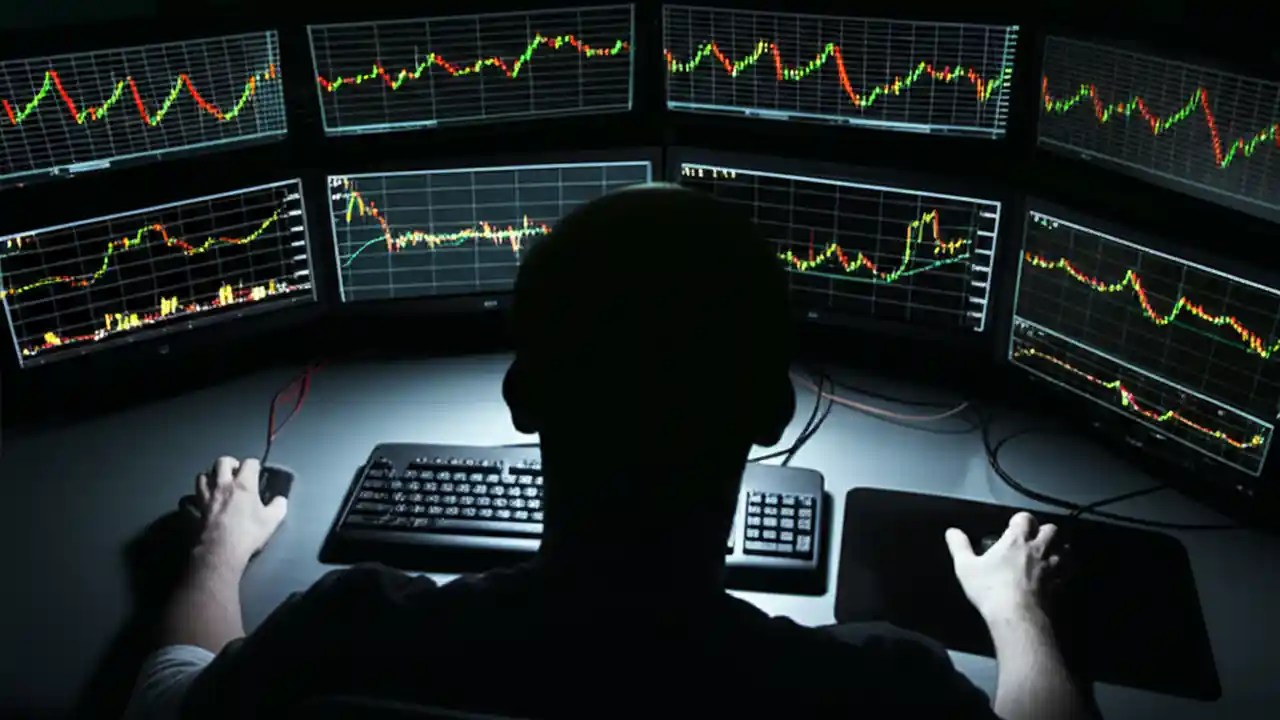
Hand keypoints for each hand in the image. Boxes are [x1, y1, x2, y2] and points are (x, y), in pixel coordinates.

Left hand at [193, 456, 287, 570]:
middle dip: (230, 463)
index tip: (258, 471)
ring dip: (210, 476)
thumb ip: (279, 506)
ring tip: (217, 483)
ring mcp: (206, 496)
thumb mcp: (272, 520)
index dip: (255, 465)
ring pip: (203, 475)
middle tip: (235, 472)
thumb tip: (280, 499)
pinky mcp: (195, 508)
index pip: (250, 462)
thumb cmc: (248, 533)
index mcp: (244, 484)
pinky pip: (188, 497)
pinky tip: (199, 501)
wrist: (221, 550)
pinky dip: (194, 496)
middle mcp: (223, 484)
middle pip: (222, 461)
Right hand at [945, 512, 1059, 620]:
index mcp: (1016, 540)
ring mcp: (1052, 567)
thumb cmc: (990, 589)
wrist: (1018, 617)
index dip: (1020, 520)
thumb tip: (951, 531)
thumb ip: (959, 547)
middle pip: (1051, 529)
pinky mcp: (1060, 585)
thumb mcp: (966, 567)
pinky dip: (1063, 571)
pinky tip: (1055, 576)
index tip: (1013, 526)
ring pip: (1065, 549)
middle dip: (1044, 531)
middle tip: (1034, 539)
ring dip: (1058, 549)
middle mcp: (1038, 549)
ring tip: (1048, 555)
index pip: (1025, 518)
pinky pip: (1067, 572)